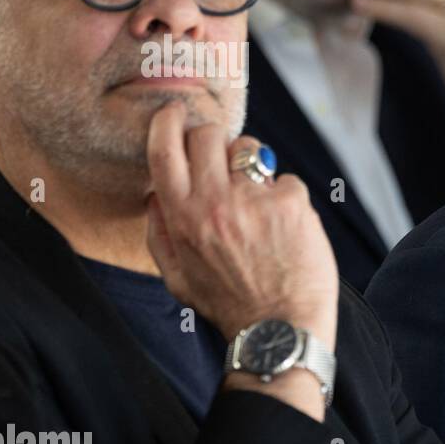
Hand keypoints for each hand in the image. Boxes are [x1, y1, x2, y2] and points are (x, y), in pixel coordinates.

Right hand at [145, 103, 338, 417]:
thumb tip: (155, 195)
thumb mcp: (176, 278)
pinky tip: (287, 230)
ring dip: (253, 168)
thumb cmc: (229, 306)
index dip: (169, 122)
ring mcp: (253, 200)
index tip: (175, 113)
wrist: (279, 330)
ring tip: (259, 205)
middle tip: (224, 161)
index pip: (165, 148)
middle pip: (208, 136)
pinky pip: (285, 179)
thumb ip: (159, 234)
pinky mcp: (290, 202)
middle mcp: (213, 202)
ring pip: (251, 151)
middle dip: (215, 141)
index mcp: (181, 217)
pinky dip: (287, 199)